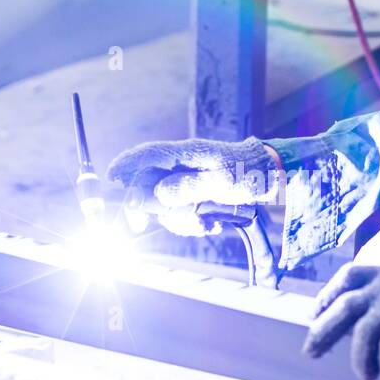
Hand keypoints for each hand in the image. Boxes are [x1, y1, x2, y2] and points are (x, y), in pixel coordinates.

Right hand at [107, 138, 277, 236]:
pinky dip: (189, 222)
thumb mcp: (221, 183)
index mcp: (185, 153)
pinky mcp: (193, 192)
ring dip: (175, 219)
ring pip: (162, 201)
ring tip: (202, 224)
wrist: (270, 177)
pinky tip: (209, 224)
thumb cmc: (249, 174)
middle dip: (143, 206)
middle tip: (136, 226)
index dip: (124, 166)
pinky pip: (179, 210)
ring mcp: (185, 178)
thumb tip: (157, 193)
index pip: (145, 155)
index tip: (109, 182)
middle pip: (146, 182)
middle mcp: (180, 164)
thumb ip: (187, 187)